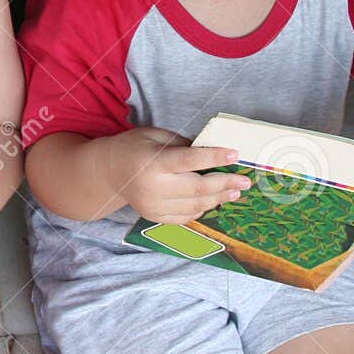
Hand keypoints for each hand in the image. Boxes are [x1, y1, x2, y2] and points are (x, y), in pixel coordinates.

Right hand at [113, 127, 251, 223]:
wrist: (108, 172)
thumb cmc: (134, 148)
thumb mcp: (155, 136)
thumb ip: (183, 144)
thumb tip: (213, 152)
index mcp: (153, 163)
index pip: (189, 160)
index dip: (214, 158)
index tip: (235, 154)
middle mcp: (154, 187)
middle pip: (197, 188)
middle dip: (225, 183)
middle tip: (245, 180)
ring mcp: (154, 206)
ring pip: (195, 205)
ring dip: (219, 198)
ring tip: (235, 191)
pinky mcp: (155, 217)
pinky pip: (186, 216)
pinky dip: (203, 208)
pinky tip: (214, 200)